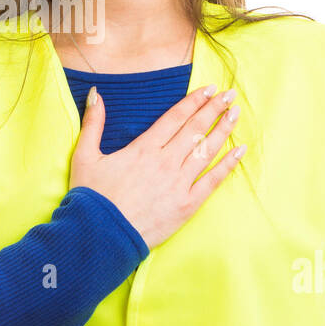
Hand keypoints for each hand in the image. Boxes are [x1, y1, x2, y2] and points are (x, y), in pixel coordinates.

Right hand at [69, 83, 245, 249]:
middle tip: (230, 95)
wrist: (100, 236)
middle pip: (195, 129)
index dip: (194, 101)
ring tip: (236, 114)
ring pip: (207, 150)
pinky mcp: (187, 205)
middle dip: (214, 109)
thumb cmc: (91, 198)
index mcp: (143, 148)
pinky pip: (212, 180)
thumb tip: (96, 94)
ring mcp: (179, 183)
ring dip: (223, 130)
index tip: (209, 89)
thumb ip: (93, 123)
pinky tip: (240, 151)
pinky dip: (228, 164)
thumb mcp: (85, 156)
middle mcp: (165, 161)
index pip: (175, 117)